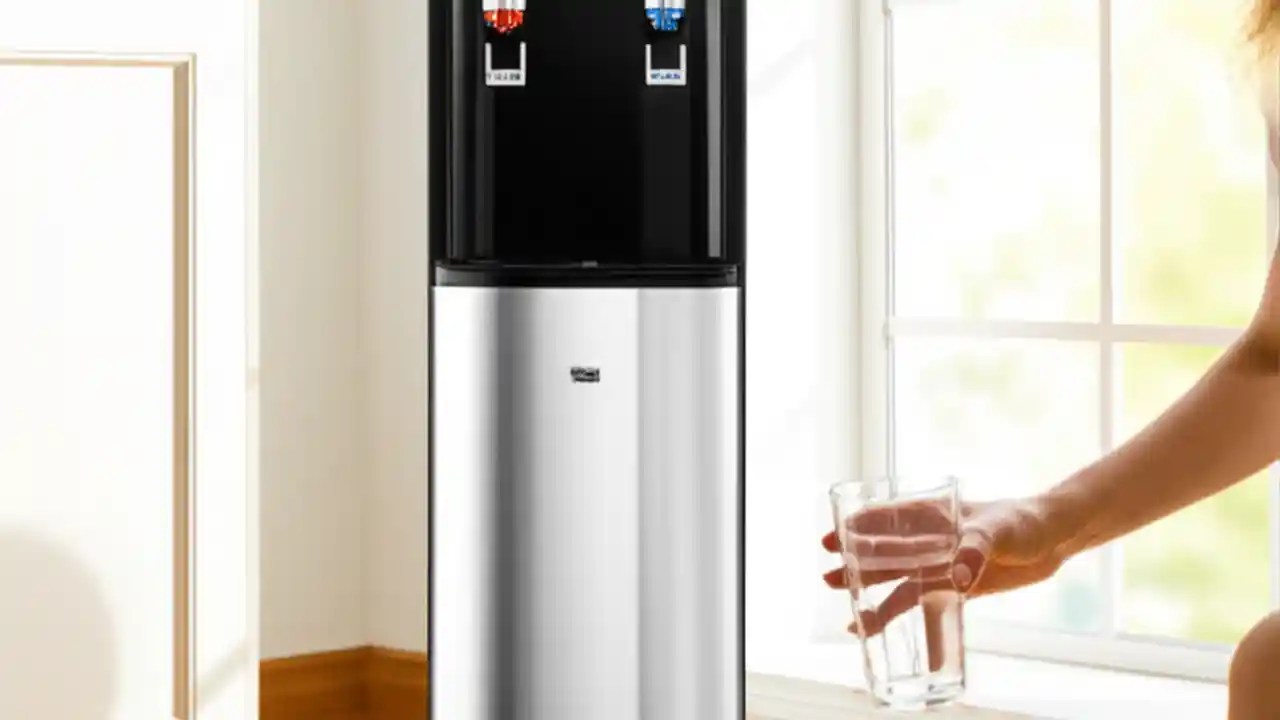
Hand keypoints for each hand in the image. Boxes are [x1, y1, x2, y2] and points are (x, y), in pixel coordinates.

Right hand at [821, 497, 1071, 634]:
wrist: (1052, 540)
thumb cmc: (1022, 522)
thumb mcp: (999, 530)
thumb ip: (975, 549)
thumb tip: (958, 578)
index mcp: (932, 514)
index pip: (885, 517)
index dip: (857, 528)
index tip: (833, 538)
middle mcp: (927, 539)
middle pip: (883, 552)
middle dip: (855, 564)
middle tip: (830, 577)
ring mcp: (937, 564)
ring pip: (895, 581)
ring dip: (869, 593)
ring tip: (846, 610)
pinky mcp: (950, 588)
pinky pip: (915, 603)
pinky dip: (893, 615)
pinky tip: (871, 626)